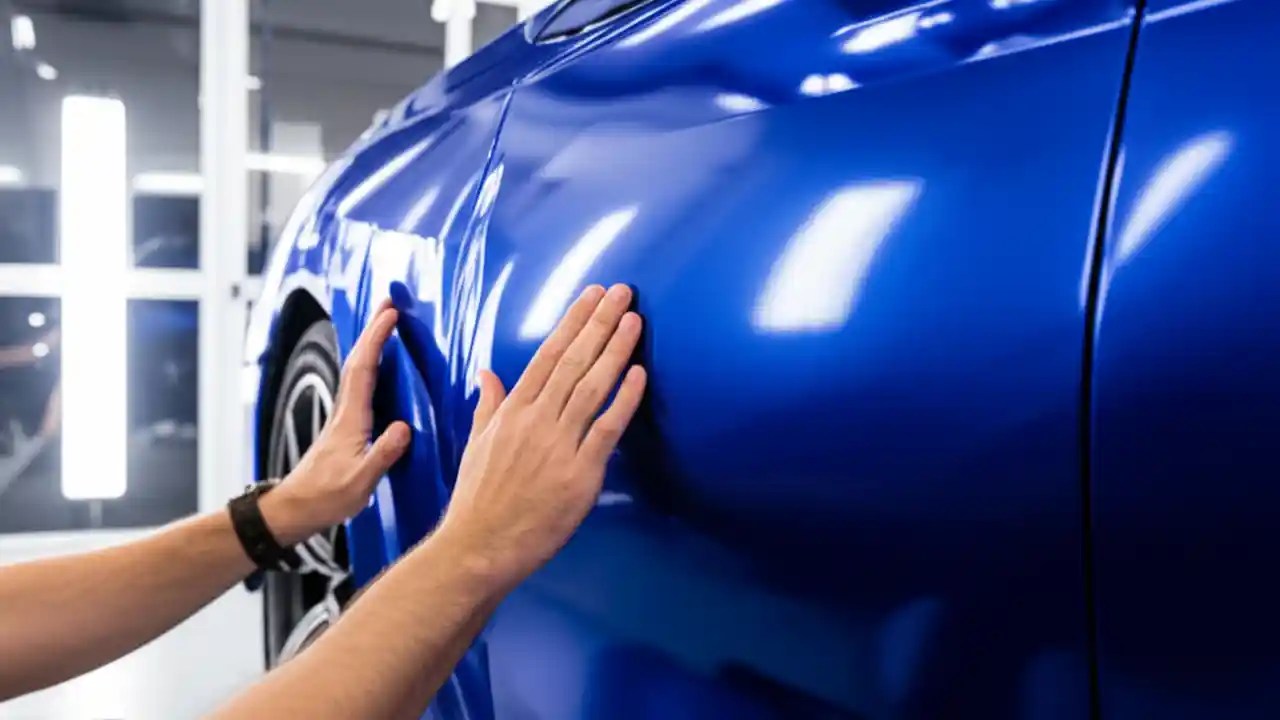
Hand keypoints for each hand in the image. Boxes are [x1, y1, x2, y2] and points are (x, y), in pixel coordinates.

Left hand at [262, 300, 411, 545]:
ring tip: (387, 325)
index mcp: (351, 419)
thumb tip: (404, 427)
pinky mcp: (345, 427)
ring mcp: (344, 418)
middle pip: (359, 361)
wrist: (295, 510)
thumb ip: (382, 454)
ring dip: (372, 344)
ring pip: (358, 370)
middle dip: (374, 329)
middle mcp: (345, 412)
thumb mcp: (360, 481)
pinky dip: (370, 366)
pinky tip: (377, 368)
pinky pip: (360, 386)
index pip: (365, 369)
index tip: (391, 314)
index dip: (377, 339)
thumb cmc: (325, 498)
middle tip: (390, 303)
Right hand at [437, 284, 646, 591]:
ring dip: (615, 350)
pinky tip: (638, 374)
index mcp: (512, 411)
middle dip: (600, 323)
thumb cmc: (478, 499)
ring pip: (592, 387)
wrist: (479, 546)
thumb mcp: (476, 444)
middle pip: (574, 361)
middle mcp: (536, 421)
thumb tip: (489, 373)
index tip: (592, 296)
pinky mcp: (580, 474)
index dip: (573, 322)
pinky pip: (606, 429)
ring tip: (634, 320)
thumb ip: (488, 406)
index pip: (548, 354)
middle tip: (622, 292)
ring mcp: (559, 446)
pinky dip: (624, 400)